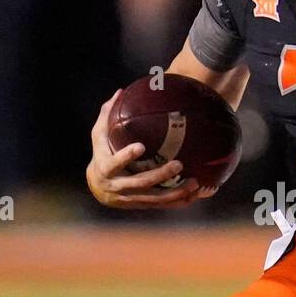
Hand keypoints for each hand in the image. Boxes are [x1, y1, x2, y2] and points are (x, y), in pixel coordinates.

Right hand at [86, 91, 216, 209]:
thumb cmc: (102, 153)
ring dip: (176, 192)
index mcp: (106, 168)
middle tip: (178, 164)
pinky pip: (164, 205)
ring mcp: (132, 198)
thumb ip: (108, 115)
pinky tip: (198, 194)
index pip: (115, 163)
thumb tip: (120, 91)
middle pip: (141, 183)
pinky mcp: (143, 204)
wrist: (97, 186)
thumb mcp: (99, 135)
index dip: (127, 156)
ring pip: (156, 198)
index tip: (140, 146)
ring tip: (195, 182)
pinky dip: (181, 200)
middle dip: (160, 175)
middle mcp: (118, 187)